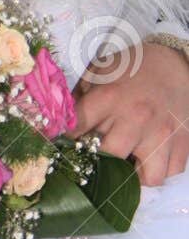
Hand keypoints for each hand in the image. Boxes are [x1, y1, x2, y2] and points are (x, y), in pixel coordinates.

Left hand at [73, 41, 188, 186]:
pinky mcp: (182, 142)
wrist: (175, 62)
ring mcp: (162, 133)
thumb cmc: (133, 67)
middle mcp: (136, 118)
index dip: (66, 139)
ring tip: (126, 164)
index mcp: (110, 97)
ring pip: (148, 176)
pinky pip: (171, 172)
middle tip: (96, 157)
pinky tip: (148, 159)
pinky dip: (159, 171)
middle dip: (99, 159)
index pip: (77, 128)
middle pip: (109, 157)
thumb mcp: (100, 71)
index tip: (64, 144)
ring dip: (135, 175)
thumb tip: (60, 121)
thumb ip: (80, 96)